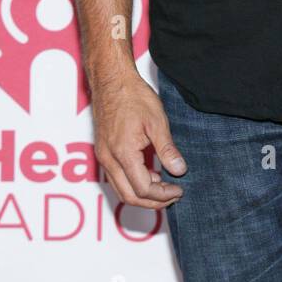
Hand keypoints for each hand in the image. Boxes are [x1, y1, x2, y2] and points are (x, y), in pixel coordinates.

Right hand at [91, 67, 187, 208]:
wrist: (111, 79)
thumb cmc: (133, 96)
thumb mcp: (157, 121)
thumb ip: (167, 149)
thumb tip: (179, 171)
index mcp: (123, 154)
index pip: (143, 189)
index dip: (163, 195)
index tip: (179, 189)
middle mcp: (109, 159)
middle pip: (129, 196)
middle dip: (153, 202)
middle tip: (173, 195)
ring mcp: (103, 156)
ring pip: (120, 189)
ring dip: (142, 194)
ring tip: (163, 187)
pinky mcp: (102, 150)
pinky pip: (116, 178)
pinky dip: (132, 183)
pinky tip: (149, 173)